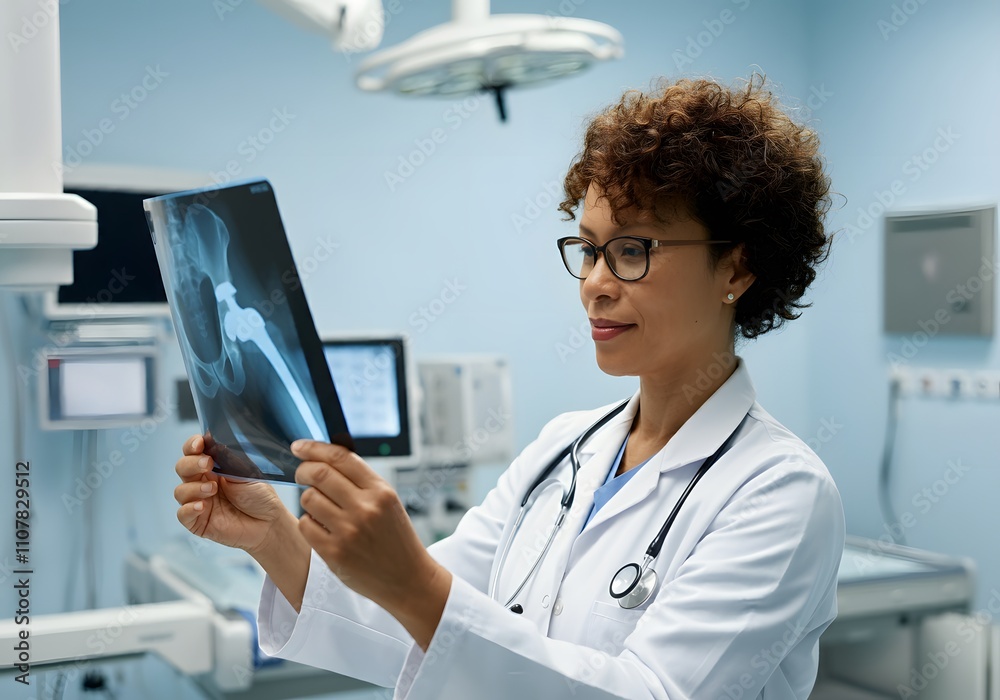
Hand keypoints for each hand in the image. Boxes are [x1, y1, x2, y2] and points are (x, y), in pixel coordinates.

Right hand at [174, 434, 289, 555]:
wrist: (269, 523)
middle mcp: (203, 482)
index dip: (192, 445)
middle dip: (191, 463)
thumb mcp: (248, 472)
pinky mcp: (198, 521)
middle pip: (182, 468)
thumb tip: (216, 444)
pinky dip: (189, 508)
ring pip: (181, 490)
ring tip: (212, 489)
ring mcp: (199, 501)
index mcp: (214, 467)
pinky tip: (202, 506)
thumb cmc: (260, 496)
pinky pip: (182, 514)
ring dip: (194, 487)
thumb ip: (230, 460)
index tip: (199, 443)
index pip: (194, 451)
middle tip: (207, 464)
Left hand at [292, 439, 451, 648]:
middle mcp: (366, 508)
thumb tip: (325, 458)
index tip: (300, 446)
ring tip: (320, 508)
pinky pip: (305, 525)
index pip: (341, 457)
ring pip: (308, 498)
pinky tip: (320, 527)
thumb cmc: (395, 538)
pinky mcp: (335, 553)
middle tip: (300, 473)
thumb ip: (361, 481)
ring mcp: (349, 531)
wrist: (408, 579)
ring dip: (308, 499)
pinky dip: (308, 523)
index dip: (315, 448)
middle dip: (303, 470)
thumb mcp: (388, 502)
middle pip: (319, 474)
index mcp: (381, 491)